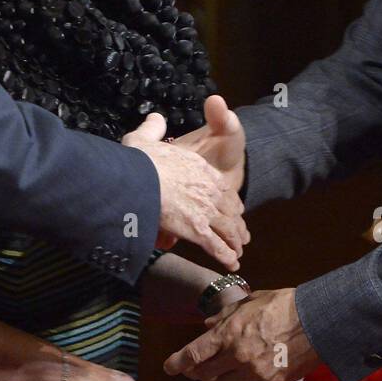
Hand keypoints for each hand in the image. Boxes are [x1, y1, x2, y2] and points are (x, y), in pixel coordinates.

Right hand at [123, 112, 247, 270]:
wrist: (141, 179)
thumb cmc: (141, 161)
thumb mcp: (145, 139)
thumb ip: (153, 129)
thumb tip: (155, 117)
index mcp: (200, 169)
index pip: (221, 185)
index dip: (228, 198)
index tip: (232, 206)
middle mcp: (208, 189)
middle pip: (229, 209)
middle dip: (235, 223)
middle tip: (240, 235)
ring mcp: (205, 211)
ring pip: (227, 228)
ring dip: (234, 241)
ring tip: (237, 251)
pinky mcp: (198, 230)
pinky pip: (216, 245)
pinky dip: (225, 255)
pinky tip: (231, 263)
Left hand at [163, 288, 319, 380]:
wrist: (317, 319)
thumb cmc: (284, 304)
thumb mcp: (250, 301)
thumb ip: (226, 315)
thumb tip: (207, 324)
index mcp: (229, 332)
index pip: (194, 354)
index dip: (177, 363)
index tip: (168, 367)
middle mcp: (237, 355)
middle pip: (205, 375)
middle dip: (197, 373)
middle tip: (196, 370)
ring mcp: (254, 372)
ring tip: (216, 377)